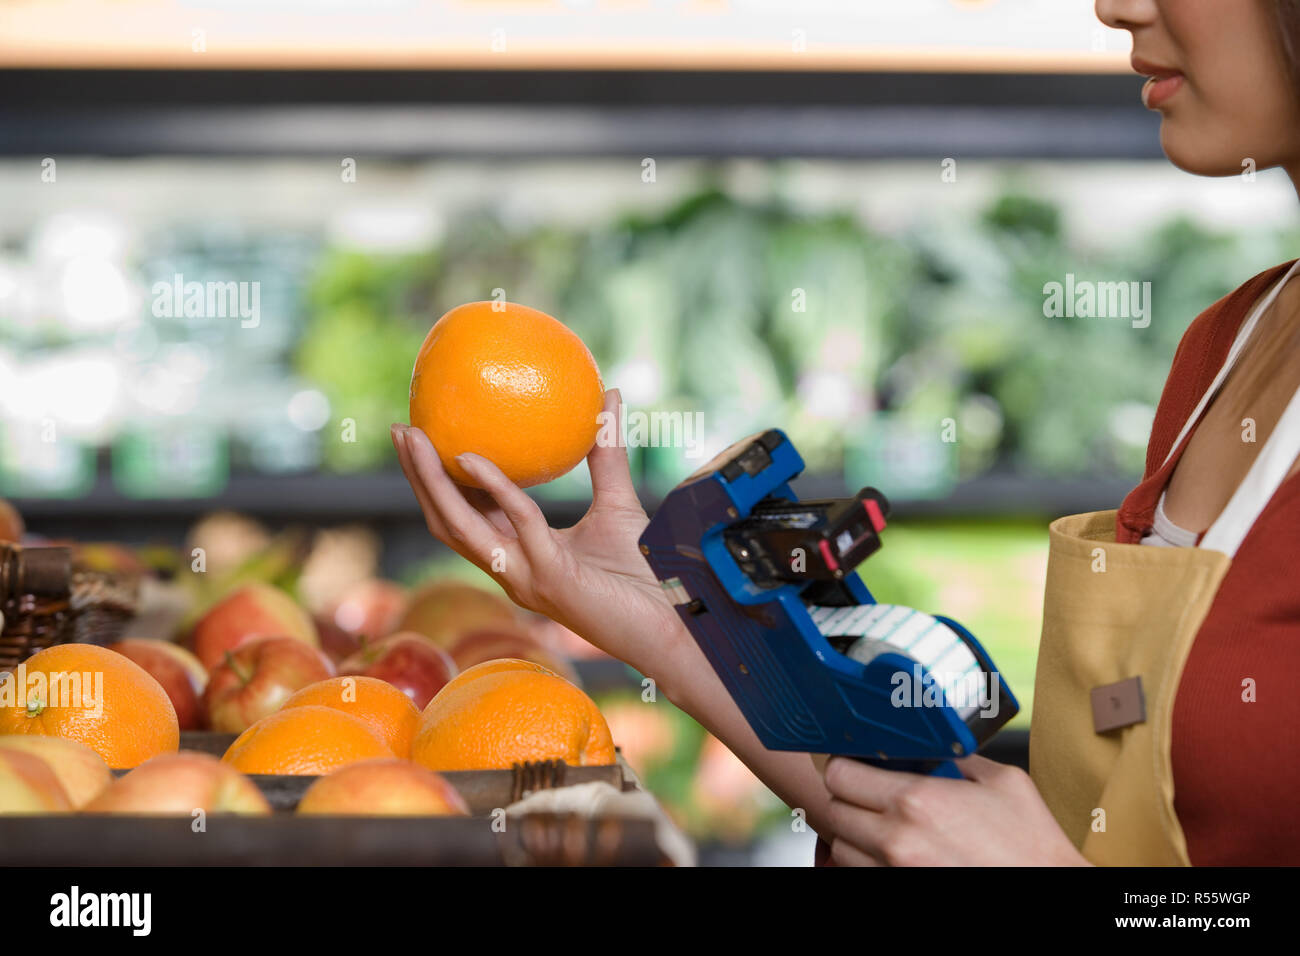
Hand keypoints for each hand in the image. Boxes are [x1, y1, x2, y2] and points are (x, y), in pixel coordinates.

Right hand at [390, 388, 689, 677]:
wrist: (671, 621)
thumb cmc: (644, 572)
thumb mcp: (619, 501)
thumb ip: (606, 452)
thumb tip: (610, 394)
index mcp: (521, 556)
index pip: (466, 518)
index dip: (439, 482)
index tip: (423, 439)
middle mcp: (512, 570)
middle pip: (446, 523)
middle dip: (418, 478)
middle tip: (401, 431)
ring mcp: (525, 578)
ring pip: (461, 529)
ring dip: (432, 484)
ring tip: (417, 442)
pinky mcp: (549, 579)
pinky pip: (517, 523)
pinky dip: (494, 489)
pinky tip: (474, 458)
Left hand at [822, 754, 1089, 865]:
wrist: (1048, 889)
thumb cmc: (1031, 847)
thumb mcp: (1004, 782)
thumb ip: (960, 758)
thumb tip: (937, 747)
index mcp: (917, 800)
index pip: (841, 774)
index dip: (844, 766)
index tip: (855, 765)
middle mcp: (897, 838)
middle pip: (834, 811)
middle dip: (848, 799)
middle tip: (869, 795)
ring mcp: (894, 871)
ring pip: (841, 847)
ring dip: (855, 834)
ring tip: (885, 827)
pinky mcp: (898, 891)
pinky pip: (860, 873)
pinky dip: (868, 861)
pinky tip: (894, 853)